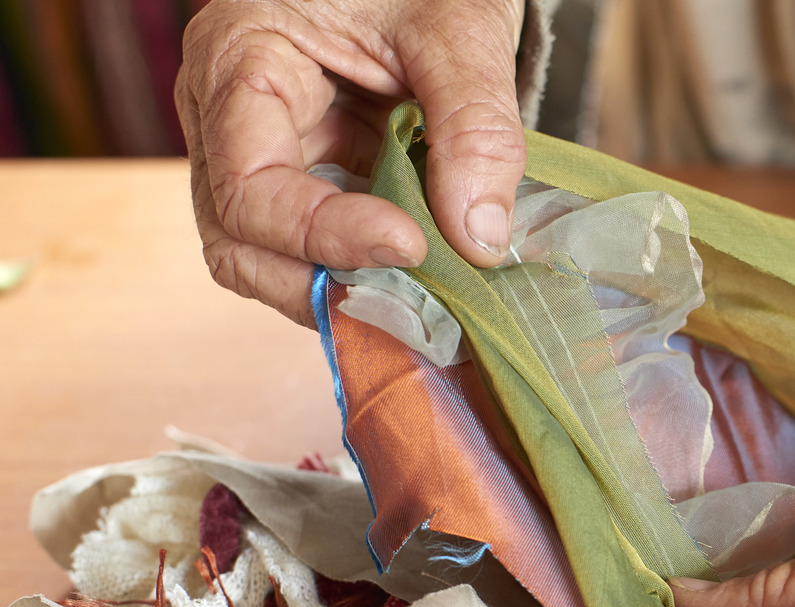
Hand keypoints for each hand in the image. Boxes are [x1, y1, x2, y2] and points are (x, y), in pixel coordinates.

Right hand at [177, 0, 527, 324]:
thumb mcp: (458, 28)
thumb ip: (474, 126)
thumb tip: (478, 240)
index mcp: (237, 57)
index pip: (246, 188)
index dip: (322, 236)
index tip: (411, 246)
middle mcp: (230, 117)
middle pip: (240, 244)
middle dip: (326, 284)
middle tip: (419, 302)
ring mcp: (266, 153)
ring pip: (272, 261)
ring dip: (350, 291)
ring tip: (429, 301)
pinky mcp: (312, 176)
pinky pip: (320, 249)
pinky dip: (372, 274)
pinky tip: (430, 284)